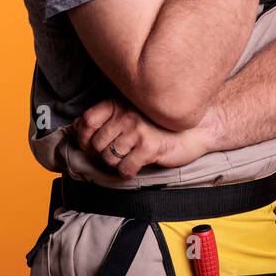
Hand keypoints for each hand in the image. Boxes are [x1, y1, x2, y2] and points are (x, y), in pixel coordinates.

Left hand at [73, 97, 210, 178]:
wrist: (196, 127)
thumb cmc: (162, 121)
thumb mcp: (133, 110)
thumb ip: (108, 115)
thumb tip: (78, 126)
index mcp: (121, 103)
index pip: (88, 120)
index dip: (84, 137)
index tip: (89, 145)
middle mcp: (127, 114)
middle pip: (98, 143)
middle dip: (103, 154)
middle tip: (116, 154)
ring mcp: (139, 130)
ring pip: (109, 157)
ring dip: (116, 164)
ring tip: (128, 158)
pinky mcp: (150, 147)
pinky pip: (125, 168)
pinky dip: (127, 172)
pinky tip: (136, 166)